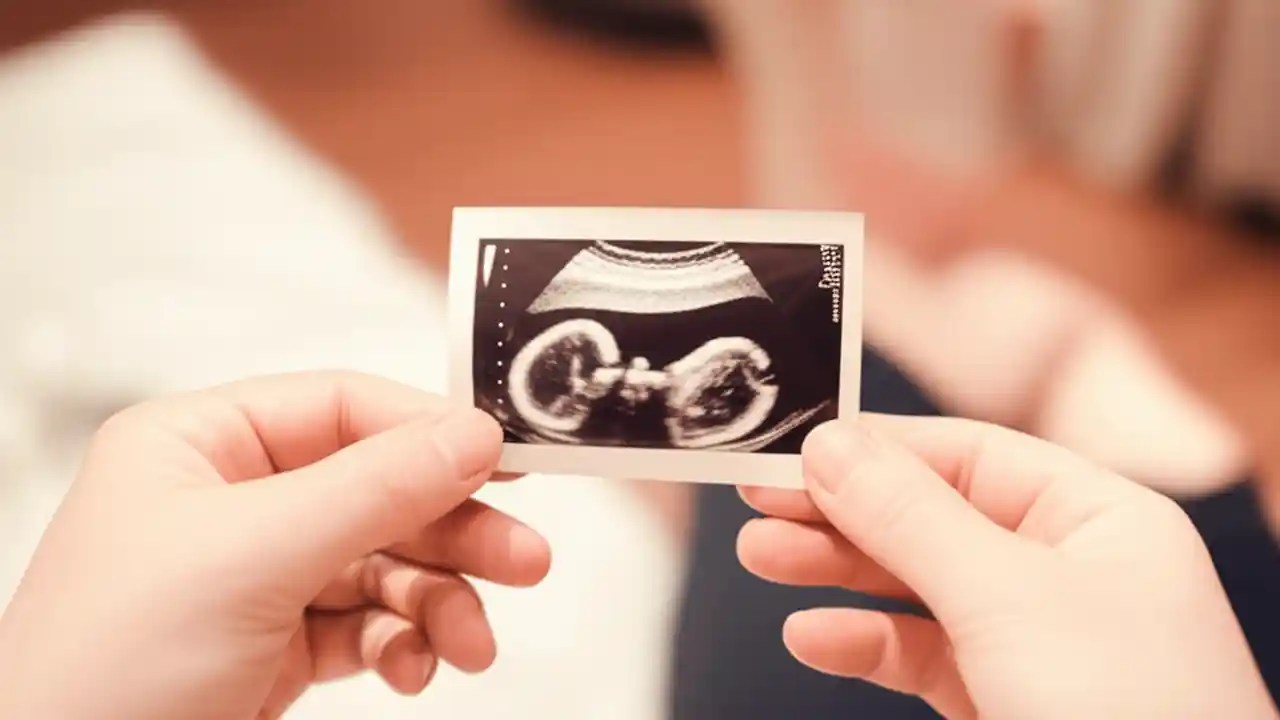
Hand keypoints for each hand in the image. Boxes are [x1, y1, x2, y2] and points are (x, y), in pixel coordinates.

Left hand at [0, 371, 550, 719]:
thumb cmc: (98, 674)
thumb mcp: (253, 558)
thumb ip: (374, 489)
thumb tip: (471, 434)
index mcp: (196, 446)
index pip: (341, 409)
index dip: (427, 429)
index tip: (505, 456)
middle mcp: (228, 504)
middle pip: (378, 491)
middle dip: (453, 532)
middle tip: (523, 558)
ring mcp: (254, 578)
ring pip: (383, 565)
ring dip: (439, 601)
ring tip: (472, 641)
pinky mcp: (272, 647)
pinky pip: (367, 627)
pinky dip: (405, 645)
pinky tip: (419, 666)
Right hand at [737, 416, 1276, 719]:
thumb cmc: (1132, 716)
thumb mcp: (1008, 598)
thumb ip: (910, 517)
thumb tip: (832, 444)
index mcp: (1100, 519)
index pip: (969, 454)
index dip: (877, 448)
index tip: (794, 448)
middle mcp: (1069, 571)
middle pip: (931, 517)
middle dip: (842, 512)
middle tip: (757, 502)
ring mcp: (1037, 641)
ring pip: (916, 587)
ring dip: (836, 572)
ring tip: (760, 556)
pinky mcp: (1006, 701)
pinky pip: (921, 655)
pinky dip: (864, 644)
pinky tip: (813, 636)